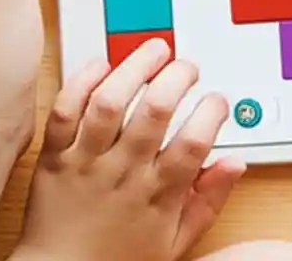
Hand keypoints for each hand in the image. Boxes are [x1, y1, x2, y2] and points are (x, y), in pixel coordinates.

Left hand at [14, 40, 246, 260]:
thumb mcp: (176, 242)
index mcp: (158, 194)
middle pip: (155, 111)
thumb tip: (235, 164)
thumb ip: (208, 201)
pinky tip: (101, 66)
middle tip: (186, 67)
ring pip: (110, 103)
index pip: (193, 143)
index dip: (211, 113)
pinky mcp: (56, 156)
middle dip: (177, 77)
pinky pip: (65, 111)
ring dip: (134, 69)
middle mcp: (123, 173)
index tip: (216, 101)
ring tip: (153, 50)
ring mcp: (87, 162)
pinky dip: (82, 82)